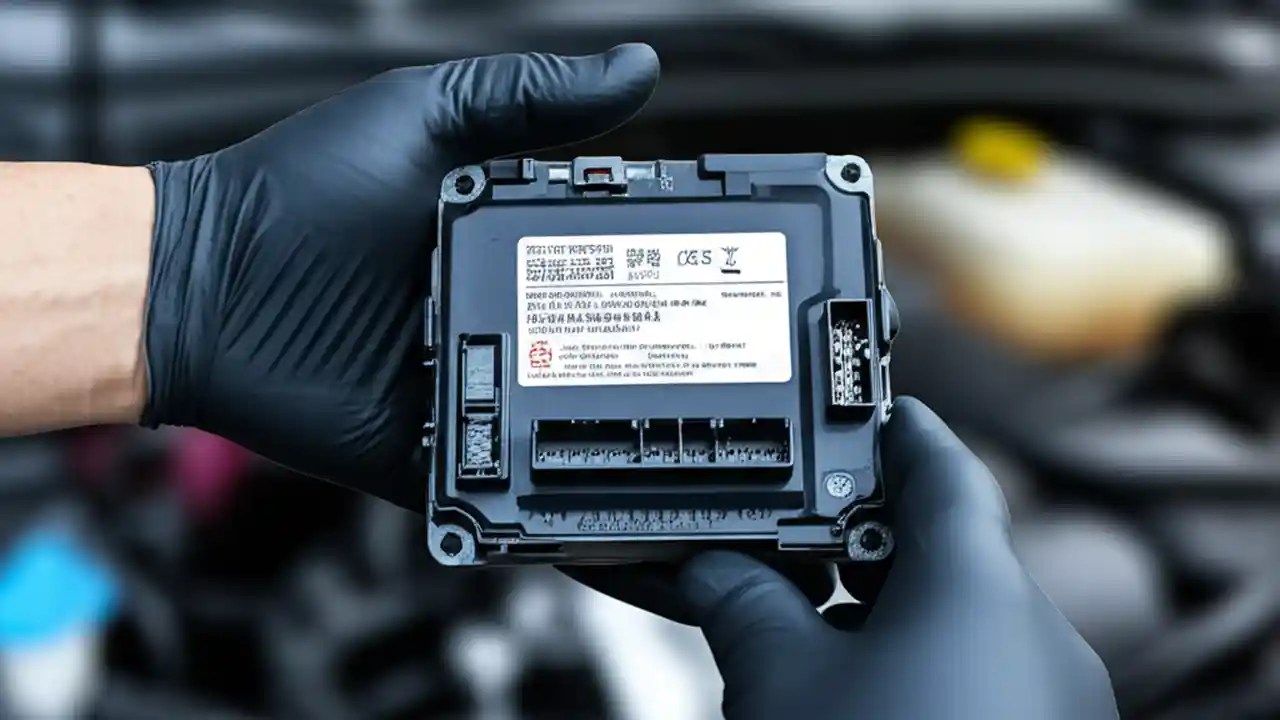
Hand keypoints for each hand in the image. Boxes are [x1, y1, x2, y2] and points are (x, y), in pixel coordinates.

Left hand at [141, 45, 659, 509]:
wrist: (204, 286)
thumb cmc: (295, 192)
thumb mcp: (426, 116)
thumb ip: (531, 97)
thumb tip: (636, 69)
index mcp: (496, 236)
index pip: (599, 249)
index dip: (655, 254)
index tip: (709, 255)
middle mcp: (487, 311)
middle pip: (592, 340)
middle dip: (650, 351)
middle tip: (710, 351)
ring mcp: (460, 384)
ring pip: (553, 415)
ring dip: (601, 421)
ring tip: (664, 418)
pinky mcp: (428, 450)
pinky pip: (492, 478)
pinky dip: (531, 490)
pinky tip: (577, 478)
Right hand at [570, 398, 1118, 719]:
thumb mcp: (783, 682)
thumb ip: (744, 604)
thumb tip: (718, 571)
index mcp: (979, 585)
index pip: (941, 462)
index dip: (894, 425)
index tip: (864, 407)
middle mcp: (1034, 632)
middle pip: (940, 549)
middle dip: (857, 546)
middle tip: (791, 539)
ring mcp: (1049, 697)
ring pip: (953, 623)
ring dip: (879, 619)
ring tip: (802, 640)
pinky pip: (974, 678)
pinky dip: (915, 671)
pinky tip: (854, 702)